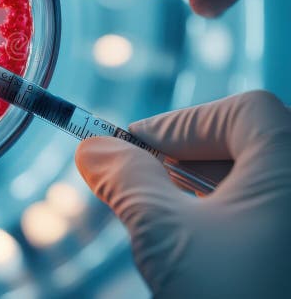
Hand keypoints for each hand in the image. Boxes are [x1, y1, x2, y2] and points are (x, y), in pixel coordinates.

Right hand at [75, 91, 290, 297]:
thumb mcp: (166, 235)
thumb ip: (127, 180)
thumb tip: (92, 150)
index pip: (242, 111)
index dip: (181, 123)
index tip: (129, 150)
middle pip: (253, 144)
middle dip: (190, 161)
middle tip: (143, 187)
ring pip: (261, 184)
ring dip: (208, 194)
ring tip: (169, 226)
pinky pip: (271, 217)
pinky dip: (233, 222)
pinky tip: (204, 252)